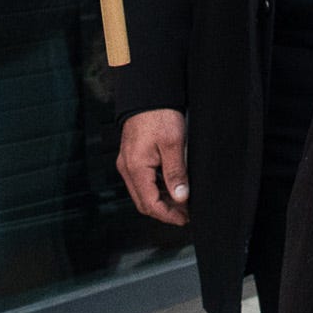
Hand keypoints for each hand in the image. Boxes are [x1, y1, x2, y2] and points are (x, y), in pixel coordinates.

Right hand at [117, 109, 189, 225]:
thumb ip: (176, 173)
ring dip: (161, 201)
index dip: (168, 215)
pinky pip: (142, 181)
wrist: (147, 93)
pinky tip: (171, 187)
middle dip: (164, 211)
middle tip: (185, 214)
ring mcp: (127, 163)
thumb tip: (181, 198)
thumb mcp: (174, 144)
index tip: (184, 219)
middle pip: (143, 202)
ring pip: (142, 193)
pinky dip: (156, 189)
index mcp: (136, 168)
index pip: (150, 204)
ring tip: (181, 203)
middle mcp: (127, 168)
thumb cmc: (159, 115)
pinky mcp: (131, 157)